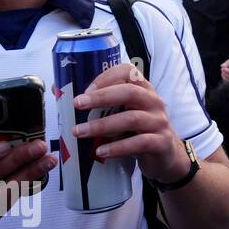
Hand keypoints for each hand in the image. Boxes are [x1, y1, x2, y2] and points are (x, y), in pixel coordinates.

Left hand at [70, 63, 189, 183]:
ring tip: (79, 132)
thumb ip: (105, 106)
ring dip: (102, 125)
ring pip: (132, 119)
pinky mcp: (161, 143)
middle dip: (101, 97)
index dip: (107, 77)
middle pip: (130, 92)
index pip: (129, 72)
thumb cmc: (139, 132)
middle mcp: (154, 102)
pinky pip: (140, 143)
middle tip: (77, 104)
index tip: (85, 90)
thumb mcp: (127, 114)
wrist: (166, 157)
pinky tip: (101, 152)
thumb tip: (62, 95)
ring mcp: (159, 122)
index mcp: (144, 91)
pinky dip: (118, 147)